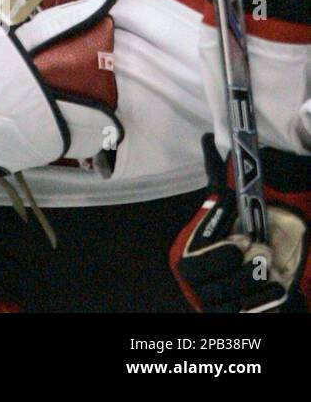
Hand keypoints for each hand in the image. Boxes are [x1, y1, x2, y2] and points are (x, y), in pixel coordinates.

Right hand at [171, 135, 309, 312]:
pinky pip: (250, 316)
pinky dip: (267, 302)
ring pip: (236, 299)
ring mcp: (213, 307)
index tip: (244, 238)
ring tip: (273, 271)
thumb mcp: (229, 216)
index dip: (223, 248)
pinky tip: (275, 289)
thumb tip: (210, 141)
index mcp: (187, 257)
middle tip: (264, 253)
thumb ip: (219, 185)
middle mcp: (195, 285)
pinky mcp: (232, 322)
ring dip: (260, 283)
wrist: (256, 286)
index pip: (198, 255)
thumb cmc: (241, 246)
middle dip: (246, 266)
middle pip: (218, 280)